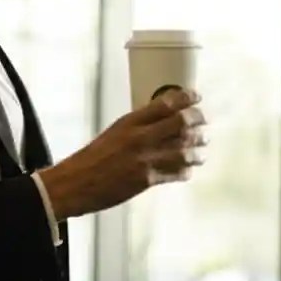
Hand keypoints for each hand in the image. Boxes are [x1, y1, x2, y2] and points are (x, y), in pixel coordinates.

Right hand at [38, 90, 205, 219]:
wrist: (76, 183)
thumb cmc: (92, 158)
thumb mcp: (114, 132)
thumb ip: (138, 127)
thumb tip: (163, 123)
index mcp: (130, 122)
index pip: (166, 103)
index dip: (186, 98)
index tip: (196, 97)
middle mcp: (140, 137)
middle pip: (181, 123)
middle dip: (198, 121)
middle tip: (204, 123)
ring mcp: (145, 159)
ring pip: (185, 150)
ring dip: (198, 149)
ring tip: (202, 150)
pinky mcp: (147, 180)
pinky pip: (177, 173)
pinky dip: (186, 171)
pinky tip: (188, 170)